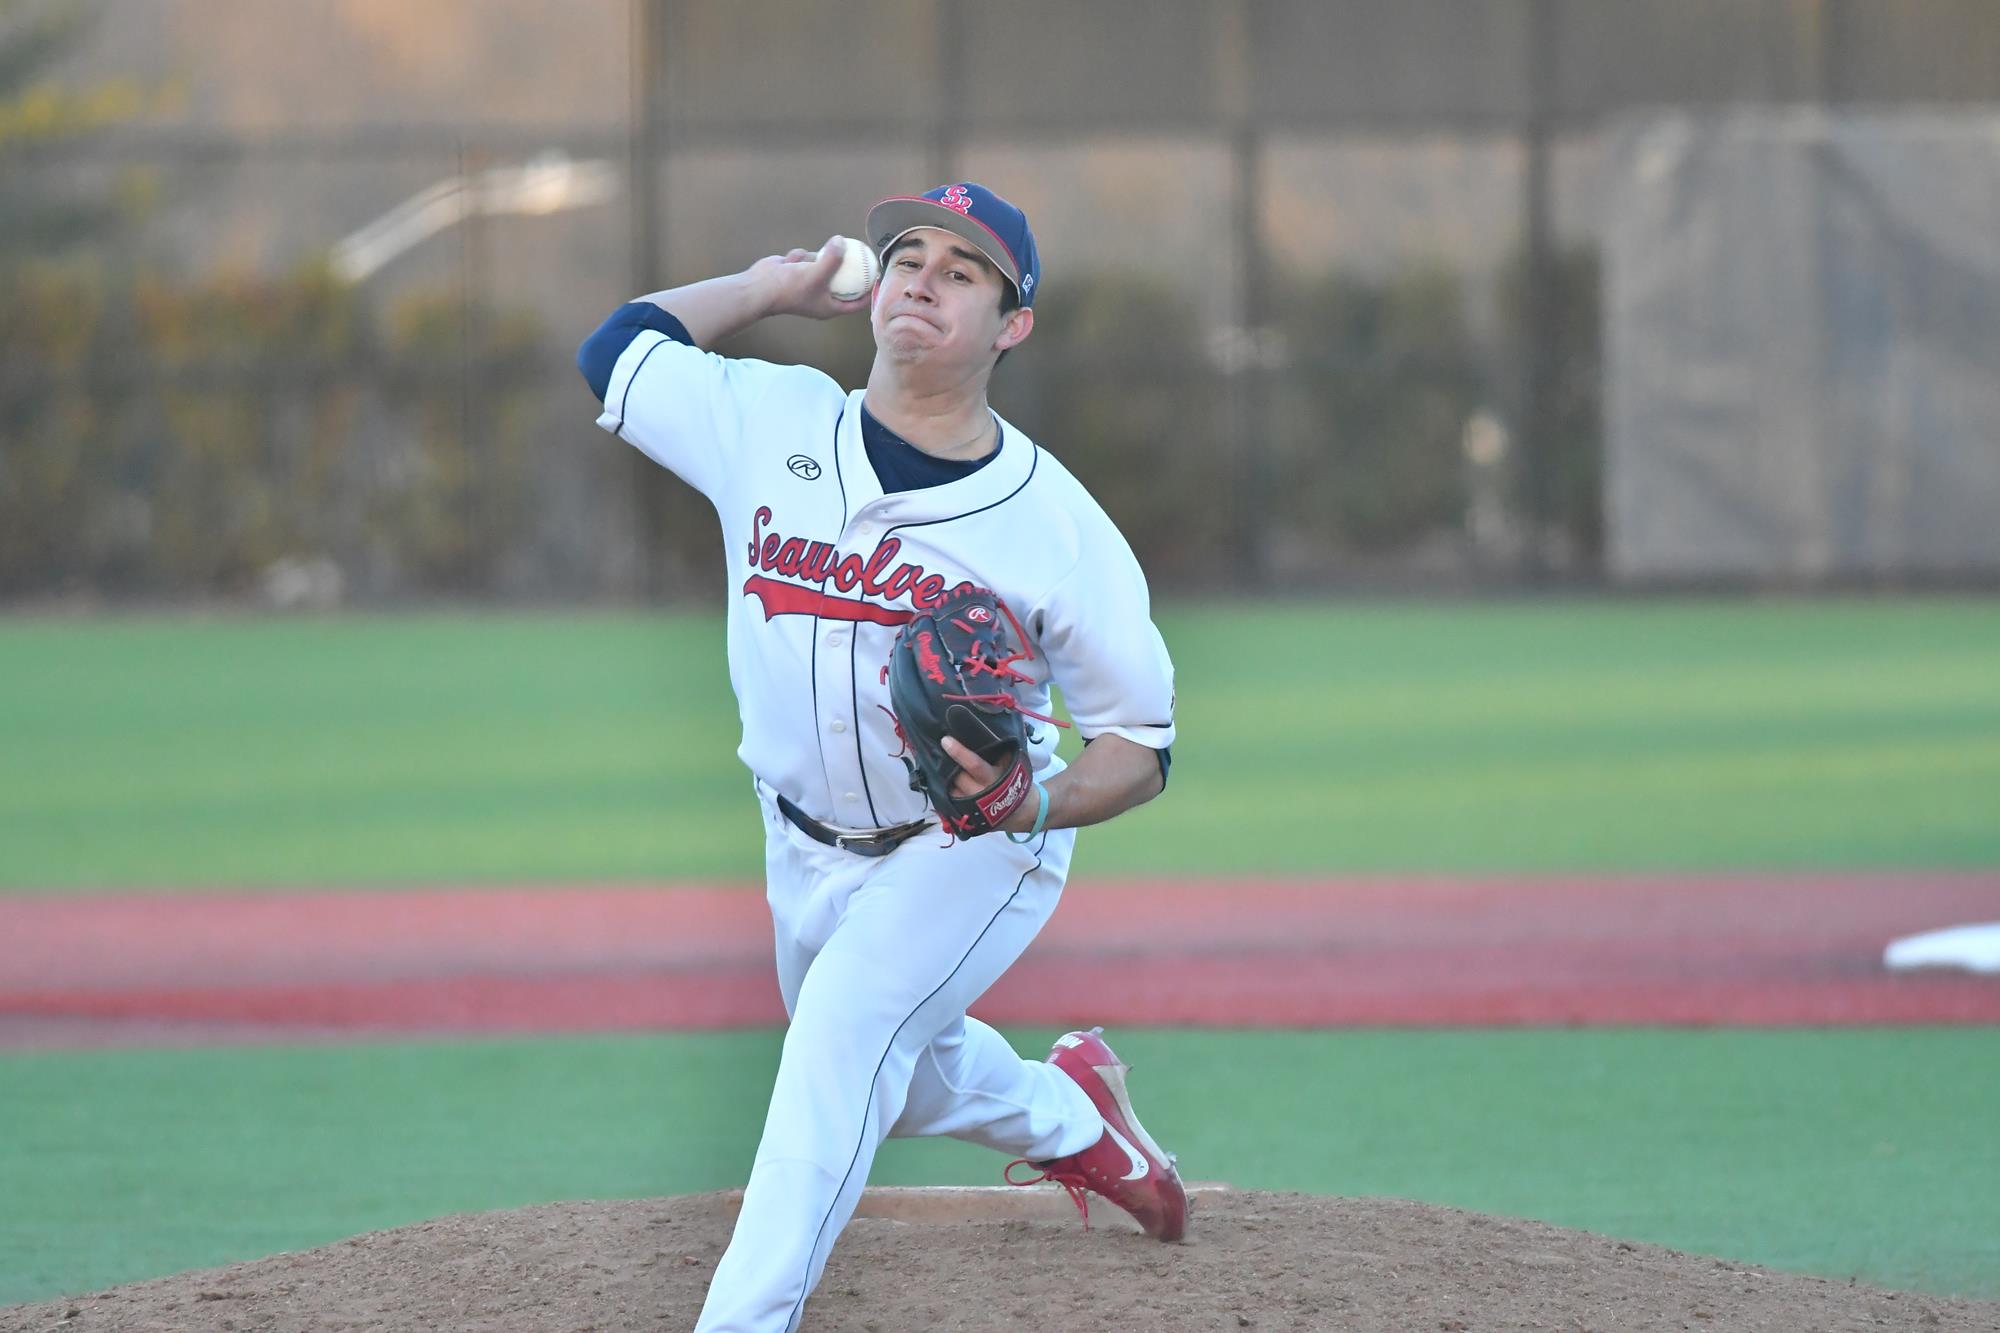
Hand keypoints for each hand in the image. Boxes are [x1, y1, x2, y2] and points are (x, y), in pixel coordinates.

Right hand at [751, 236, 871, 321]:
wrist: (760, 287)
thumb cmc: (790, 288)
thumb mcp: (816, 273)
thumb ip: (832, 258)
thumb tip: (842, 241)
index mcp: (830, 307)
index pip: (856, 303)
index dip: (869, 291)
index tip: (878, 276)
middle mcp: (822, 297)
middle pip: (844, 282)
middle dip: (849, 269)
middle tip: (862, 254)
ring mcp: (810, 283)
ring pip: (825, 264)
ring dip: (817, 259)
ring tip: (807, 262)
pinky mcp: (799, 272)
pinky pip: (809, 258)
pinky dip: (800, 257)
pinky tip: (790, 262)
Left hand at [941, 736, 1038, 834]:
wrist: (1022, 811)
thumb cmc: (1014, 781)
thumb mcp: (1011, 764)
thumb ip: (997, 750)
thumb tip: (978, 730)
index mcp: (993, 778)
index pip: (974, 764)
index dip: (959, 752)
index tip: (946, 740)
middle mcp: (979, 793)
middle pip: (957, 777)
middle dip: (948, 765)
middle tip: (942, 753)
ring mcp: (971, 807)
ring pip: (950, 790)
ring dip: (945, 779)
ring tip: (943, 768)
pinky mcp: (965, 815)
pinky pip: (950, 801)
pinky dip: (947, 791)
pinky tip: (946, 782)